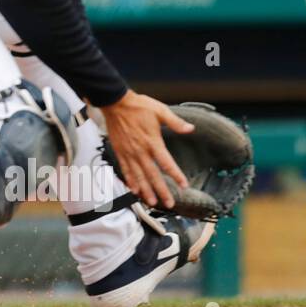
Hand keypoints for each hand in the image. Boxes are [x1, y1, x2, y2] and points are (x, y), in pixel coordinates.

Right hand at [99, 90, 193, 208]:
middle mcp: (141, 151)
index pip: (167, 163)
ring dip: (146, 190)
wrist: (115, 103)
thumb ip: (175, 122)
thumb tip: (190, 129)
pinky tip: (134, 190)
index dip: (176, 175)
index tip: (183, 185)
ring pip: (139, 176)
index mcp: (153, 142)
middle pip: (153, 175)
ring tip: (152, 202)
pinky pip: (125, 170)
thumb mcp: (160, 111)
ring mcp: (129, 153)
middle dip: (162, 191)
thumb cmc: (138, 106)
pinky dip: (130, 181)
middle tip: (169, 203)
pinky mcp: (120, 152)